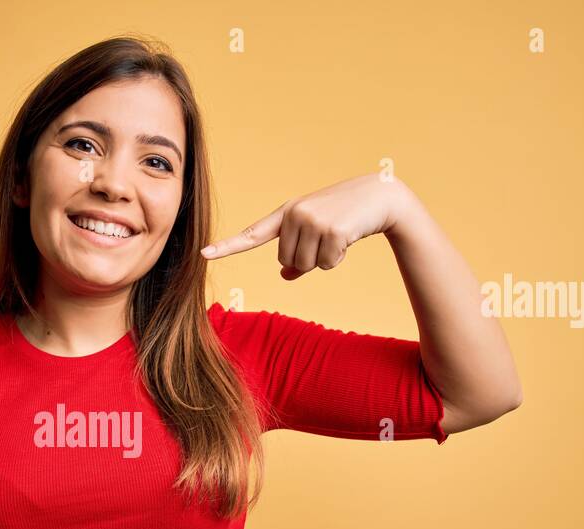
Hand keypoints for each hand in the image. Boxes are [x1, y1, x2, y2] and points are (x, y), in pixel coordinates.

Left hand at [201, 172, 410, 278]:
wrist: (379, 197)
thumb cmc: (345, 216)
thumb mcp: (317, 232)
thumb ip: (299, 255)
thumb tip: (284, 276)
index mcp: (286, 214)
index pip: (252, 234)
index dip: (228, 246)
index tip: (204, 254)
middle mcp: (294, 214)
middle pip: (287, 263)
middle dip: (309, 259)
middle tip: (328, 237)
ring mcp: (311, 220)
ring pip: (306, 266)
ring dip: (326, 259)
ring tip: (338, 235)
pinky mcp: (330, 229)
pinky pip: (326, 265)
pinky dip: (339, 258)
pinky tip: (348, 236)